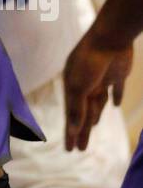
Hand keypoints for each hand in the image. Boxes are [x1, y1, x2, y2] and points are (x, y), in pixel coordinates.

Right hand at [63, 26, 132, 150]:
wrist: (111, 38)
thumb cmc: (90, 61)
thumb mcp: (79, 87)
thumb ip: (77, 108)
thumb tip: (72, 129)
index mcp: (72, 86)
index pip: (71, 115)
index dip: (70, 133)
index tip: (69, 149)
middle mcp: (85, 84)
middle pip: (83, 113)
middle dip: (82, 131)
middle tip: (80, 149)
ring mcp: (101, 79)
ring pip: (97, 104)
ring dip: (95, 117)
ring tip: (94, 127)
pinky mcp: (117, 75)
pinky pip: (116, 90)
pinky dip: (116, 98)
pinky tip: (116, 105)